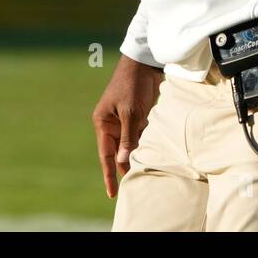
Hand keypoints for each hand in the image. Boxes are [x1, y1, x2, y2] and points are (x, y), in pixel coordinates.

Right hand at [92, 55, 163, 197]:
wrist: (144, 63)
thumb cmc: (132, 86)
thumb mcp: (131, 113)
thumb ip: (128, 138)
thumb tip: (124, 161)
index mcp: (103, 123)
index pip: (106, 155)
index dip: (109, 175)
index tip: (113, 194)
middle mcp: (111, 125)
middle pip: (118, 153)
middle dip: (125, 168)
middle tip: (136, 188)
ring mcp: (124, 121)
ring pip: (130, 146)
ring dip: (137, 156)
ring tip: (146, 176)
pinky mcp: (137, 117)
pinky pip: (139, 136)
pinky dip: (145, 145)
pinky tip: (154, 157)